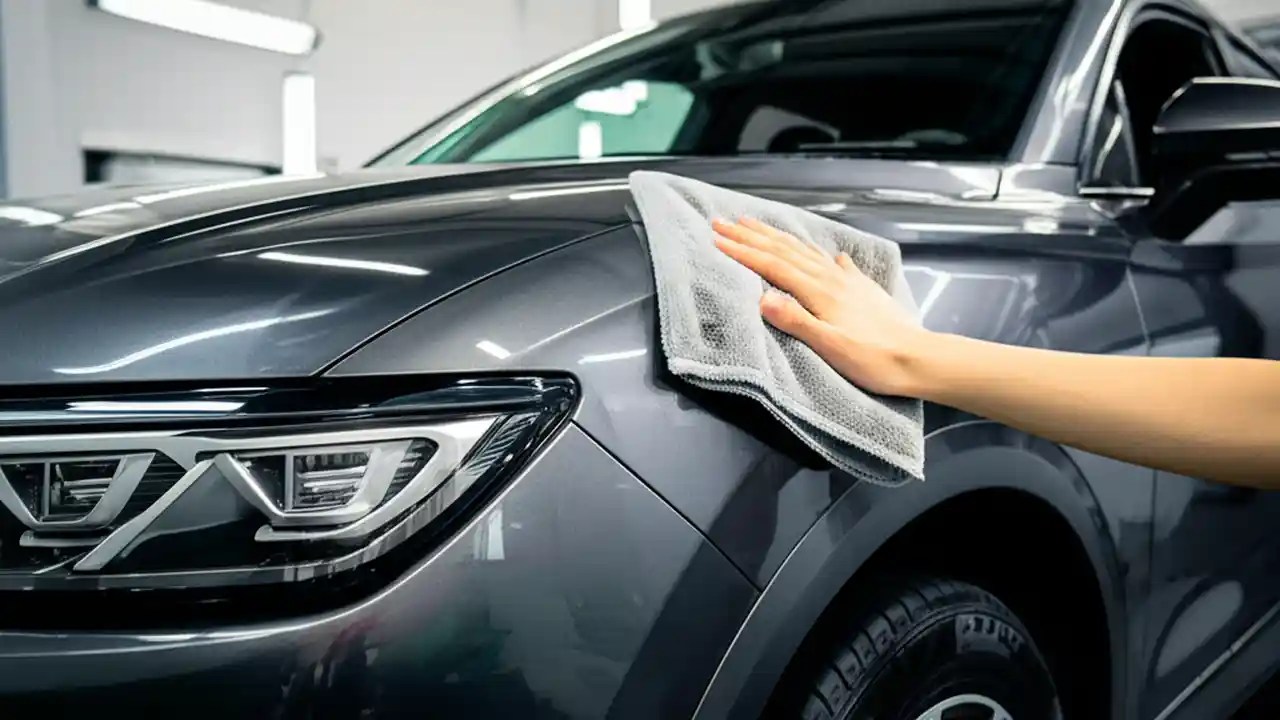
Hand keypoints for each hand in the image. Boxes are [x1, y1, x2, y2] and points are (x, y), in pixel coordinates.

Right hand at [711, 217, 931, 396]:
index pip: (772, 265)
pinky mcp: (864, 289)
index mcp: (819, 291)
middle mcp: (832, 279)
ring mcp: (849, 282)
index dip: (742, 251)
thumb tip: (761, 297)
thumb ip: (795, 321)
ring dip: (778, 237)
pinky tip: (827, 253)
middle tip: (723, 220)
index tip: (716, 238)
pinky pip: (834, 263)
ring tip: (758, 224)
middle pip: (785, 251)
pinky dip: (822, 253)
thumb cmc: (873, 360)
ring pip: (806, 251)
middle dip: (751, 235)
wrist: (918, 359)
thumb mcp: (830, 346)